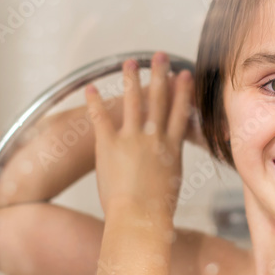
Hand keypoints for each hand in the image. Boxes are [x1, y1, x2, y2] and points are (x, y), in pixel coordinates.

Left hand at [85, 52, 192, 219]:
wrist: (140, 218)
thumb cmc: (157, 211)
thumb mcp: (172, 184)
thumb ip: (169, 166)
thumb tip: (168, 160)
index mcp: (172, 148)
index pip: (180, 112)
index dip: (182, 91)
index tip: (183, 74)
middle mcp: (154, 138)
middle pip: (159, 99)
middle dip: (159, 74)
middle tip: (159, 56)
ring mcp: (131, 140)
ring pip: (132, 102)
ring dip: (131, 79)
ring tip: (130, 62)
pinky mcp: (109, 146)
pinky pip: (100, 118)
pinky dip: (94, 102)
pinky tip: (91, 88)